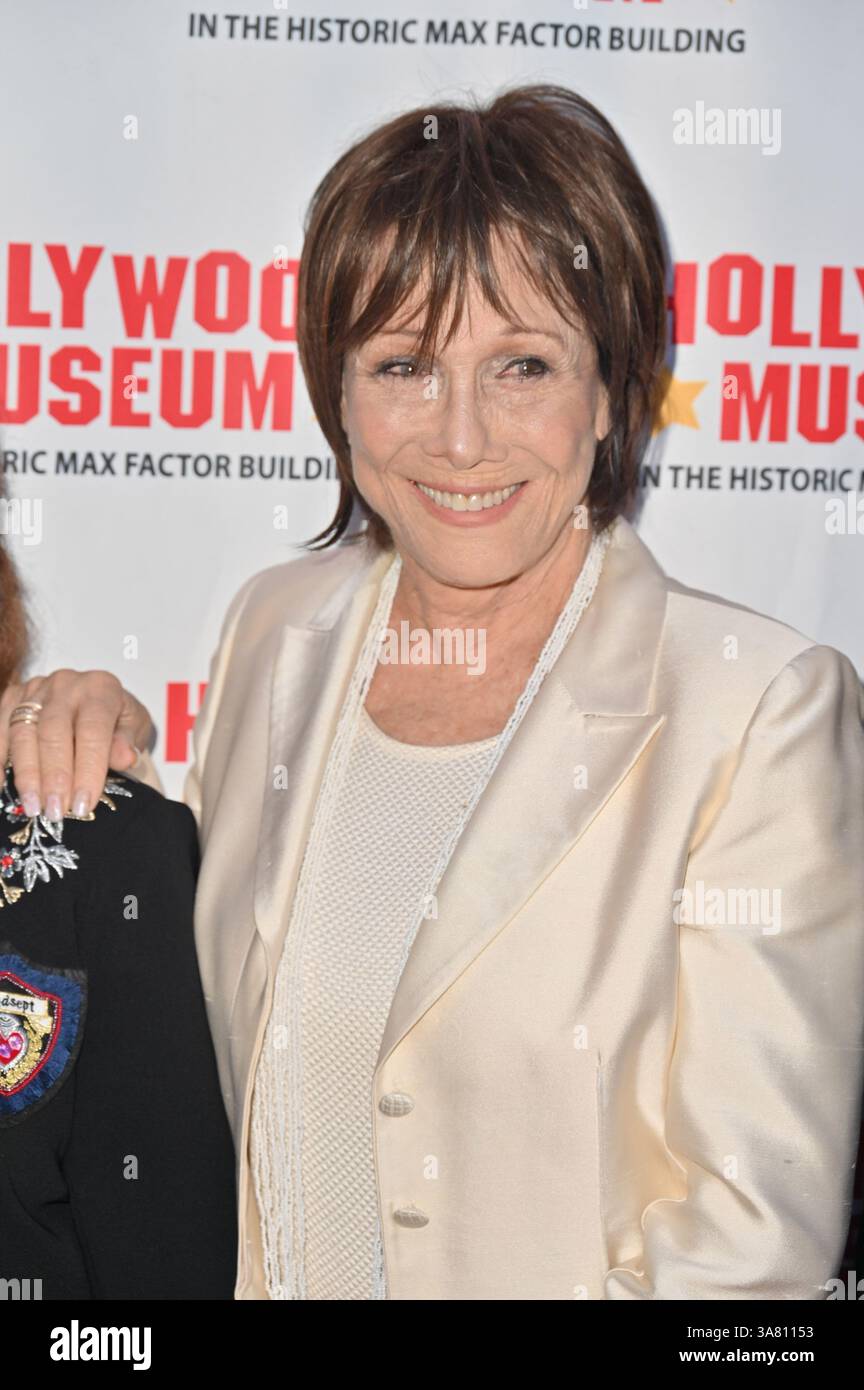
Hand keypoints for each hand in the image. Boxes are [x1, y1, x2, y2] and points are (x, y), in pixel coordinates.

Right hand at [0, 671, 154, 819]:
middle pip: (53, 731)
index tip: (84, 805)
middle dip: (54, 776)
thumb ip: (128, 741)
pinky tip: (2, 785)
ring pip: (23, 731)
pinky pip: (0, 726)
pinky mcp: (13, 698)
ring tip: (34, 806)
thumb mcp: (135, 726)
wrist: (99, 700)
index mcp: (100, 688)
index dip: (88, 770)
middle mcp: (65, 684)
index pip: (93, 731)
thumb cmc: (118, 719)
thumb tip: (125, 758)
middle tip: (56, 811)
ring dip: (27, 773)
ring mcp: (35, 689)